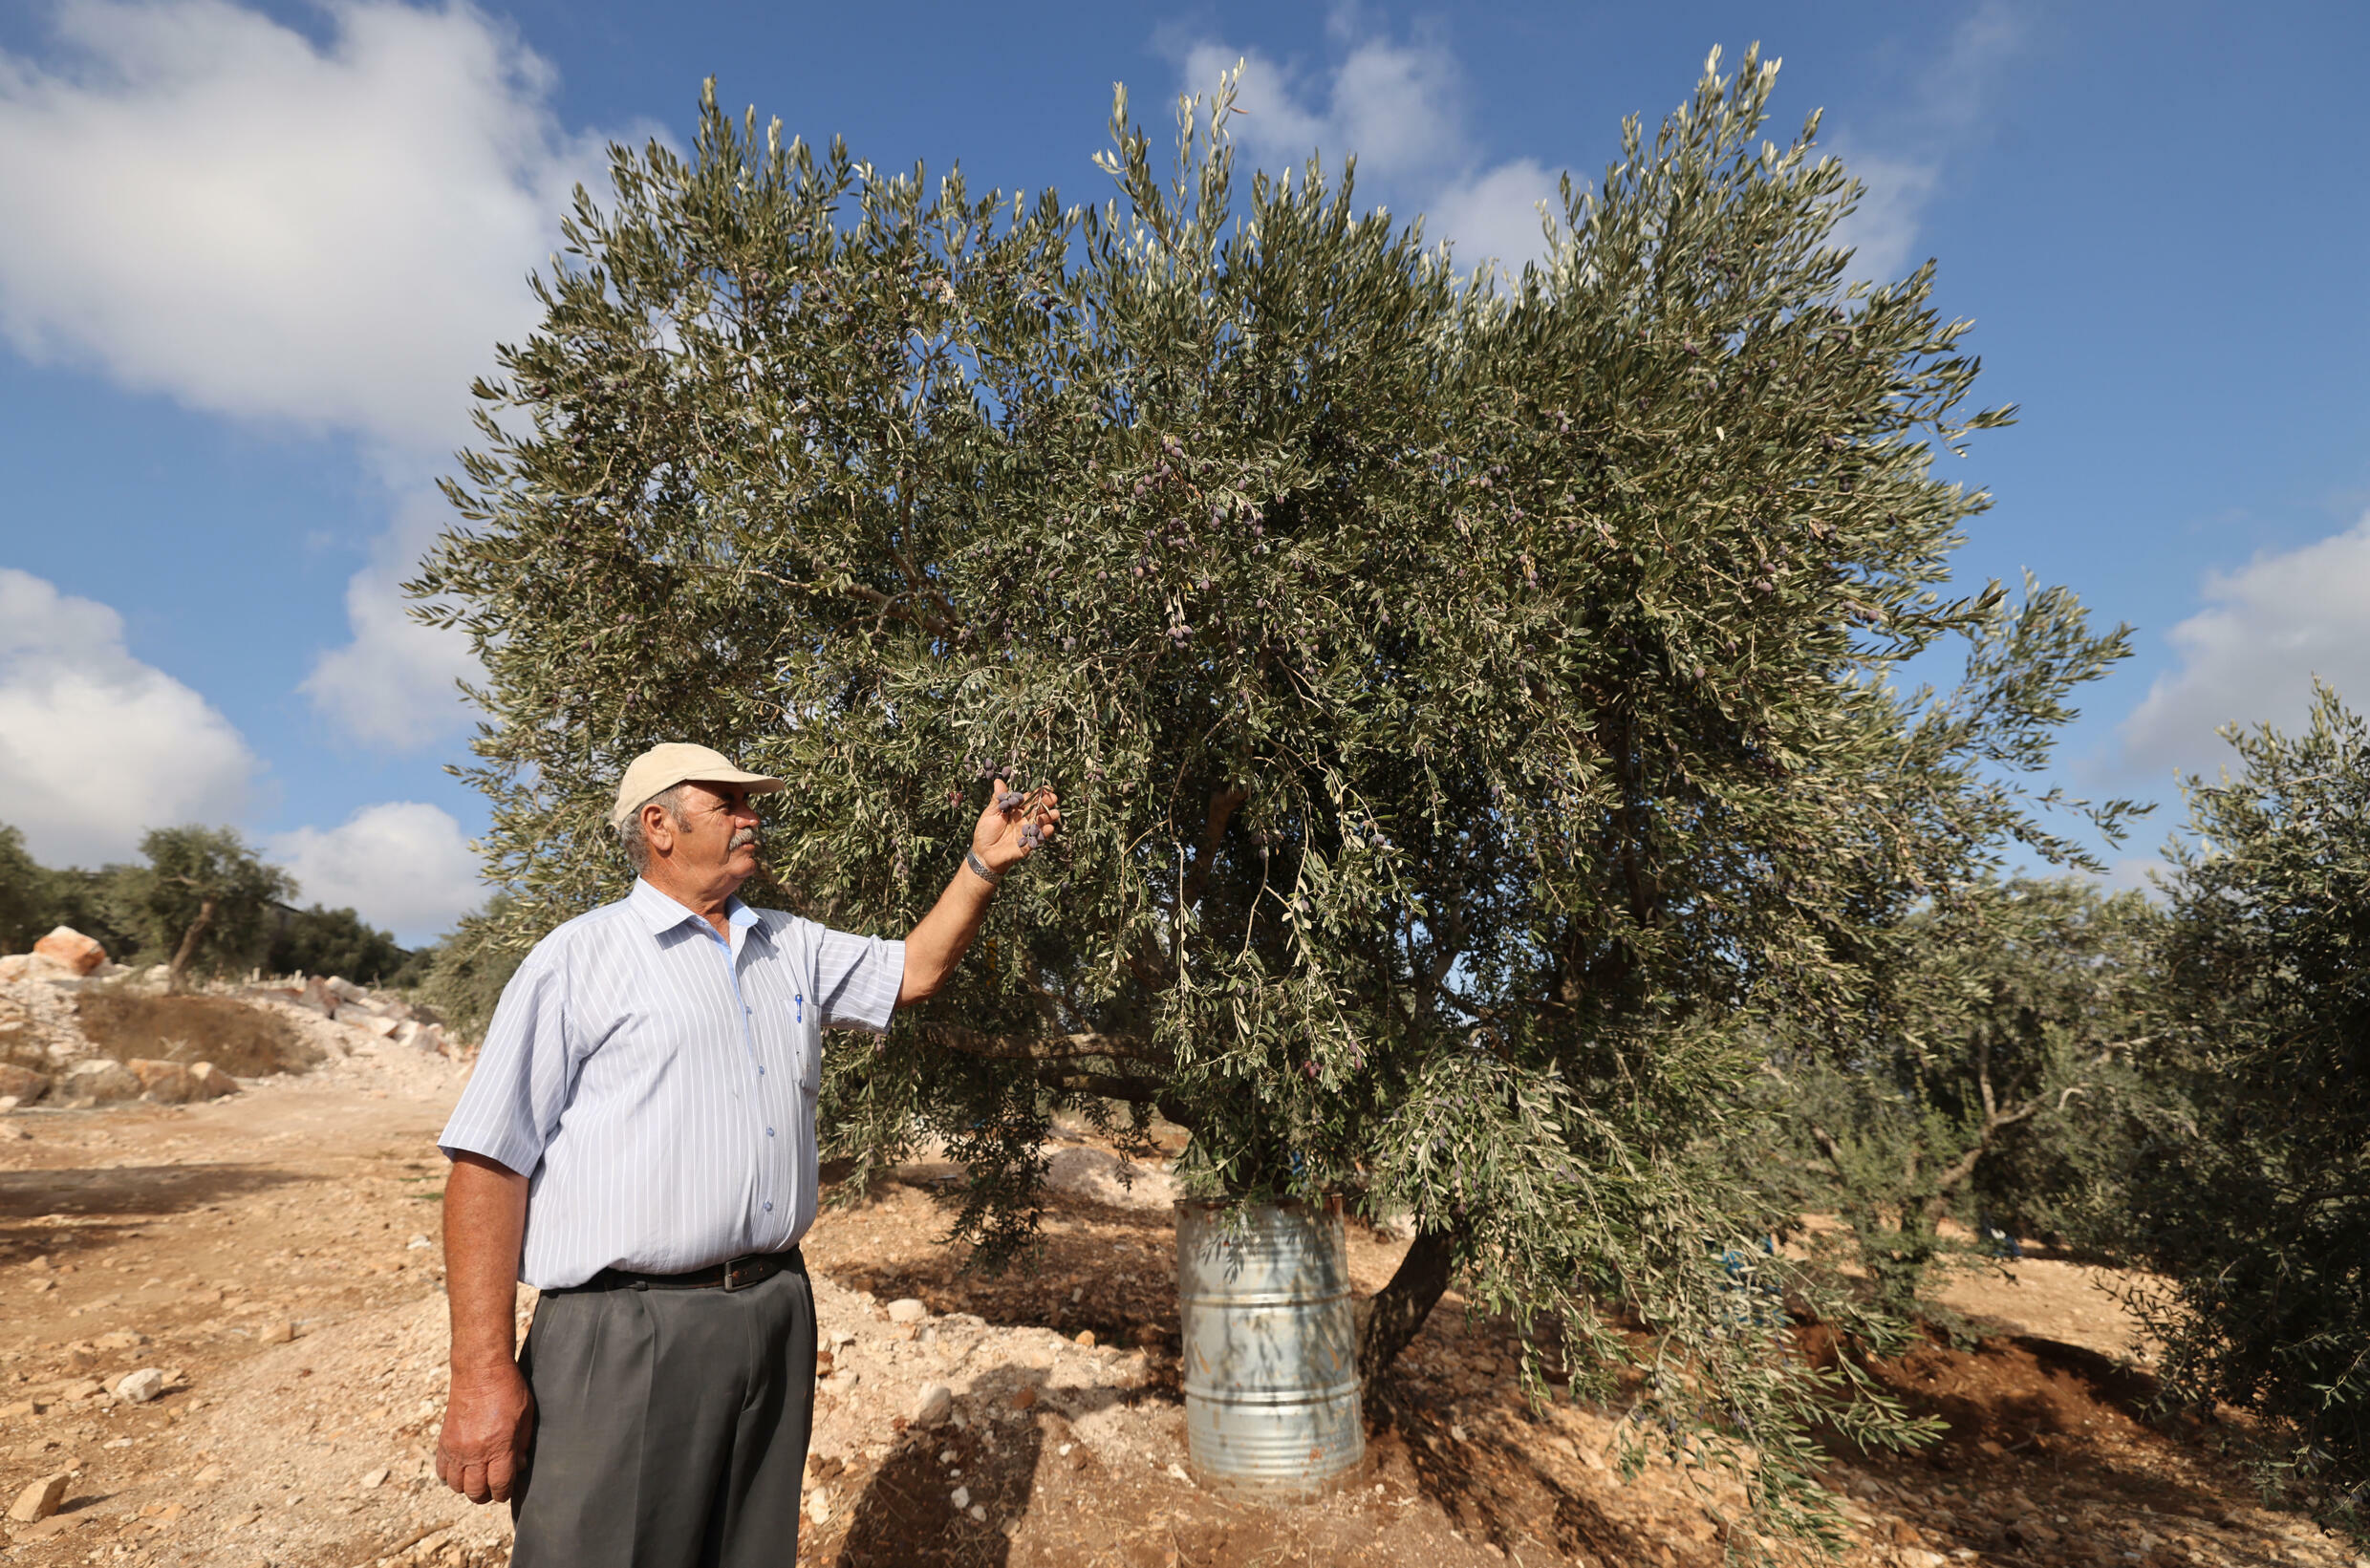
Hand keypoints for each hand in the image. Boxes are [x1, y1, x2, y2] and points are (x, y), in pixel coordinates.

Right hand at [435, 1362, 535, 1503]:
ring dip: (467, 1486)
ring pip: (456, 1485)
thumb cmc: (509, 1390)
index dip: (504, 1493)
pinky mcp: (444, 1441)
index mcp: (499, 1446)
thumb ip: (522, 1445)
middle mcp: (475, 1452)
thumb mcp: (526, 1416)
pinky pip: (441, 1471)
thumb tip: (519, 1466)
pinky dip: (450, 1475)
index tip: (506, 1490)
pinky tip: (461, 1468)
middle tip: (492, 1487)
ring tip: (477, 1478)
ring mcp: (457, 1448)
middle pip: (475, 1491)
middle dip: (486, 1494)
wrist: (480, 1371)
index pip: (499, 1486)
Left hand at [974, 777, 1061, 873]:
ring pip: (1041, 823)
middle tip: (1053, 798)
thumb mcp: (990, 813)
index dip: (1037, 794)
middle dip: (1046, 804)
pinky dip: (1044, 833)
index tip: (1046, 788)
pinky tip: (1050, 828)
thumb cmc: (985, 832)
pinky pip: (1038, 838)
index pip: (1028, 799)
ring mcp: (1027, 831)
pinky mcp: (1028, 844)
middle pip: (1038, 809)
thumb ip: (997, 799)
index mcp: (1015, 810)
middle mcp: (1024, 819)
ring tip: (1055, 814)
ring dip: (1049, 818)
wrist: (983, 854)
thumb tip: (998, 780)